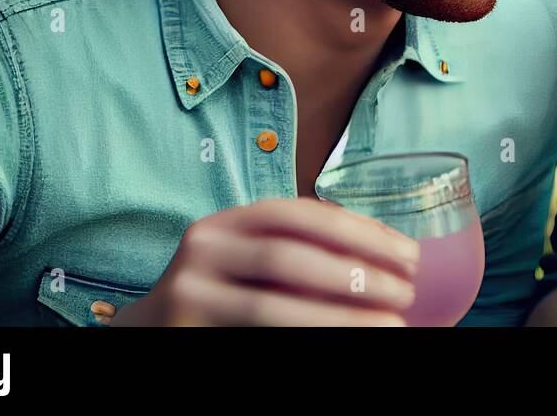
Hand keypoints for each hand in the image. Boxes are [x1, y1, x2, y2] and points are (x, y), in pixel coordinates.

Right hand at [112, 197, 418, 325]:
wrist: (148, 333)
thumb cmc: (221, 294)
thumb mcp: (251, 259)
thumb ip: (300, 252)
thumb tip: (390, 265)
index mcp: (229, 220)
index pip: (301, 213)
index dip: (359, 231)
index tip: (408, 254)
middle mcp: (203, 247)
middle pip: (290, 255)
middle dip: (356, 273)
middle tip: (406, 292)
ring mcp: (189, 293)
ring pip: (274, 306)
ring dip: (340, 316)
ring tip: (390, 326)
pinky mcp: (187, 332)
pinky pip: (260, 336)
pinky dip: (310, 338)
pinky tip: (344, 342)